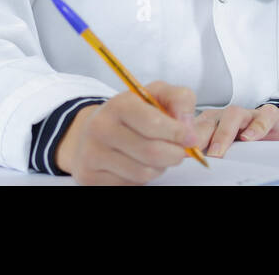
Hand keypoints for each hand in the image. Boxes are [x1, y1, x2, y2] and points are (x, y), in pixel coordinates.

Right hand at [53, 81, 199, 184]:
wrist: (91, 130)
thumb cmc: (133, 113)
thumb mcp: (156, 94)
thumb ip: (180, 100)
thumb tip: (189, 129)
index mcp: (119, 104)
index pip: (153, 123)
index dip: (177, 133)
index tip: (189, 139)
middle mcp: (101, 127)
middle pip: (152, 152)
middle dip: (174, 155)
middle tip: (179, 152)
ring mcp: (92, 153)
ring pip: (143, 172)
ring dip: (159, 167)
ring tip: (157, 156)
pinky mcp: (89, 176)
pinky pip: (130, 184)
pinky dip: (142, 178)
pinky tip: (138, 164)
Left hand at [191, 104, 278, 157]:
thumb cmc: (248, 143)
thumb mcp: (225, 148)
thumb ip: (207, 152)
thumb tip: (186, 161)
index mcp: (212, 123)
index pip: (194, 127)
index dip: (185, 137)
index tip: (177, 151)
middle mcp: (227, 116)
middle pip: (210, 121)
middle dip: (199, 136)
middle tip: (193, 154)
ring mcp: (248, 114)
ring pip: (233, 115)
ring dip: (223, 134)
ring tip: (217, 153)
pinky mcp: (269, 115)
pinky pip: (262, 117)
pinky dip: (256, 128)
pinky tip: (249, 139)